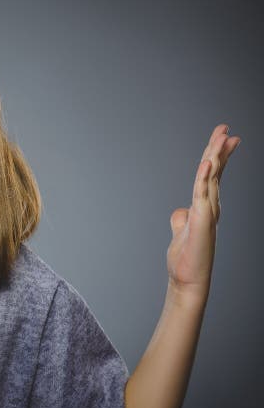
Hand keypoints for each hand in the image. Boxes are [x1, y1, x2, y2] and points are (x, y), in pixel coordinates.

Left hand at [166, 123, 240, 300]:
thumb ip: (182, 217)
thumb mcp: (182, 230)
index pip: (213, 176)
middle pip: (215, 171)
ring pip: (212, 178)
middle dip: (220, 148)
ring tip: (222, 136)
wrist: (187, 280)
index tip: (227, 137)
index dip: (219, 156)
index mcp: (205, 206)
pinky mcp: (201, 220)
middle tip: (226, 128)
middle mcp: (210, 206)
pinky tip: (207, 162)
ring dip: (216, 155)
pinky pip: (201, 194)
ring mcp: (207, 212)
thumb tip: (181, 210)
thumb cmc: (186, 259)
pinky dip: (204, 177)